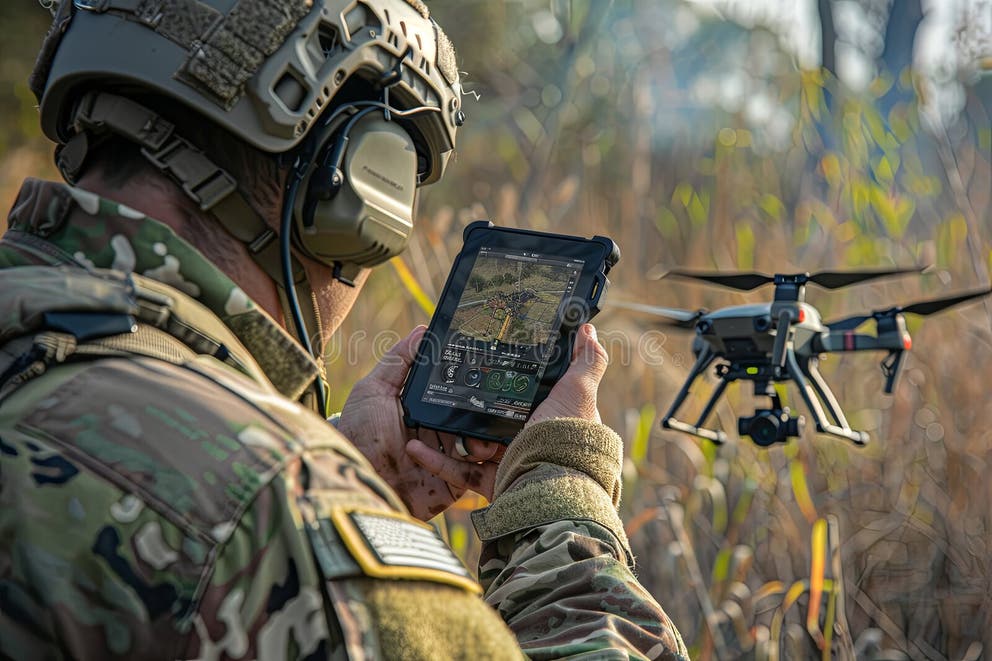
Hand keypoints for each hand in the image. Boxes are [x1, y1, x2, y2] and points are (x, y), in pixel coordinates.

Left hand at [336, 326, 505, 519]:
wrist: (351, 477)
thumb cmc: (357, 433)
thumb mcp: (374, 390)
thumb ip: (399, 360)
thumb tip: (422, 332)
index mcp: (426, 409)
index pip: (457, 394)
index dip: (473, 387)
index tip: (486, 376)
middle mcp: (440, 432)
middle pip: (474, 419)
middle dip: (486, 414)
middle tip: (492, 408)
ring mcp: (447, 458)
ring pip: (480, 445)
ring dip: (484, 440)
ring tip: (481, 437)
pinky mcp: (450, 483)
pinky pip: (469, 472)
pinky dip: (467, 462)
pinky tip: (454, 452)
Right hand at [406, 323, 608, 495]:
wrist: (552, 485)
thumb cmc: (566, 436)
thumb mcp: (579, 391)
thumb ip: (585, 361)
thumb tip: (586, 330)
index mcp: (548, 417)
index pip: (524, 394)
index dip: (507, 381)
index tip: (482, 366)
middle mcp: (530, 439)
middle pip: (493, 419)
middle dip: (470, 407)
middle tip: (447, 385)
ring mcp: (510, 462)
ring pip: (472, 444)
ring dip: (448, 433)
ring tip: (425, 414)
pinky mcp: (492, 484)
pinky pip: (459, 470)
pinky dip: (435, 460)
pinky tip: (415, 446)